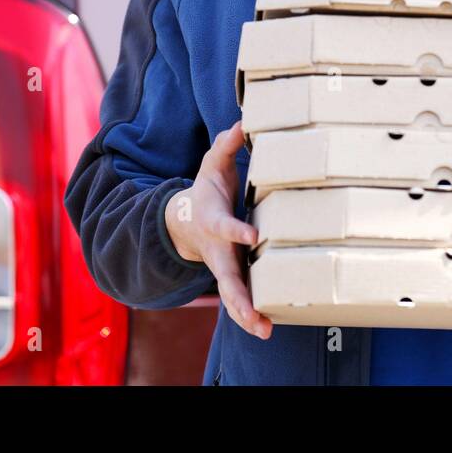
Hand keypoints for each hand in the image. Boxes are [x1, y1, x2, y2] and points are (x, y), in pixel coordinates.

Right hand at [164, 120, 273, 339]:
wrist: (185, 221)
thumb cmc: (205, 191)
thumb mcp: (211, 165)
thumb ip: (225, 146)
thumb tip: (241, 122)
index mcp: (215, 222)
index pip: (228, 227)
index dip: (239, 231)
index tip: (255, 236)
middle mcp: (219, 250)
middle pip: (226, 276)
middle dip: (239, 295)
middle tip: (254, 313)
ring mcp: (223, 267)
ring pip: (231, 296)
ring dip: (245, 314)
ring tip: (264, 330)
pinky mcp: (232, 276)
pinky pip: (238, 300)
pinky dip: (248, 315)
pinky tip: (266, 328)